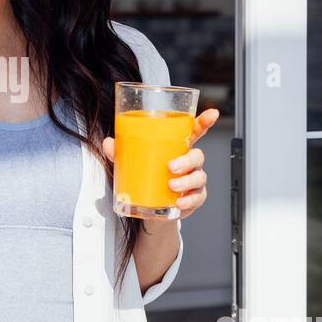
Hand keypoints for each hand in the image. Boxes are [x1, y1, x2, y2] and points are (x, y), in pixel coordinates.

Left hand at [103, 107, 219, 220]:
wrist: (150, 208)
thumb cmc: (146, 176)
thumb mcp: (132, 162)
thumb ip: (121, 152)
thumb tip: (108, 143)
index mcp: (177, 147)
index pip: (195, 132)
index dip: (204, 122)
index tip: (212, 113)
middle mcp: (189, 162)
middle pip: (198, 155)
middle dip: (187, 160)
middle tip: (170, 166)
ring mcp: (193, 180)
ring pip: (199, 176)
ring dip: (186, 181)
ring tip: (171, 185)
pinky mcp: (194, 198)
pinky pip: (197, 197)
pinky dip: (189, 200)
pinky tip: (179, 201)